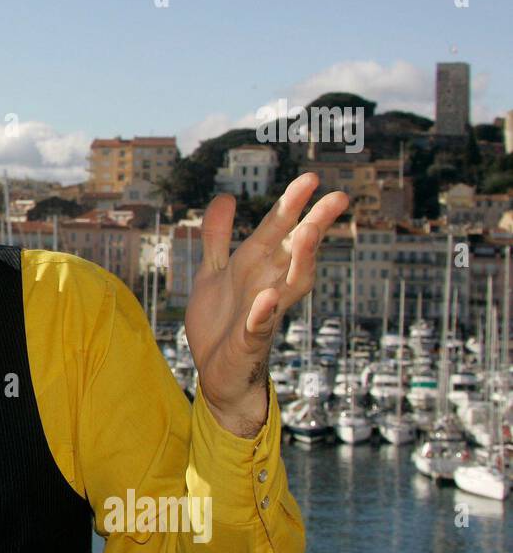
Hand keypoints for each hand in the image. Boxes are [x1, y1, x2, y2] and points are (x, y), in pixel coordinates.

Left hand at [187, 172, 348, 436]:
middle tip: (339, 197)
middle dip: (313, 225)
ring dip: (300, 261)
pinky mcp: (250, 342)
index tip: (312, 177)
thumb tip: (225, 196)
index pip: (278, 231)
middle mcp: (267, 286)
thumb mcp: (213, 273)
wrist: (216, 375)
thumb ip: (218, 237)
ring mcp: (262, 314)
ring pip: (289, 285)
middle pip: (294, 252)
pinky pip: (260, 325)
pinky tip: (267, 298)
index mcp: (257, 267)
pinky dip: (264, 312)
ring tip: (308, 234)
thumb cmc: (221, 323)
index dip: (292, 205)